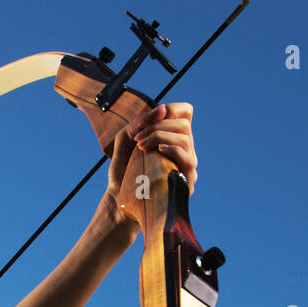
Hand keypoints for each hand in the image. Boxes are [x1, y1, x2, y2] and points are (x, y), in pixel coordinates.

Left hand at [103, 102, 197, 223]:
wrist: (119, 197)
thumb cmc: (124, 169)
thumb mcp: (125, 139)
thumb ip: (139, 122)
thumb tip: (162, 110)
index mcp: (173, 137)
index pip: (185, 113)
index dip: (171, 109)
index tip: (149, 120)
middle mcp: (184, 150)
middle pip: (184, 124)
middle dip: (158, 125)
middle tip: (138, 139)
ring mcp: (186, 166)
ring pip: (185, 139)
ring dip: (160, 136)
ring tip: (141, 147)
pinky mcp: (185, 182)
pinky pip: (187, 160)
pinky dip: (172, 150)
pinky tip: (158, 151)